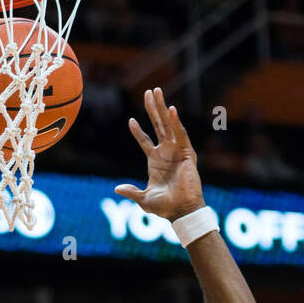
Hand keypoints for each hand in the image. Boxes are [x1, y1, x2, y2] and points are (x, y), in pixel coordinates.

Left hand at [114, 87, 204, 221]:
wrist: (181, 211)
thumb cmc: (165, 207)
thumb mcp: (144, 199)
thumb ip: (132, 192)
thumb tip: (117, 189)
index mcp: (156, 162)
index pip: (145, 141)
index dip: (138, 132)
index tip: (130, 121)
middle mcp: (166, 153)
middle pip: (158, 125)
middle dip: (153, 108)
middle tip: (149, 91)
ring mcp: (177, 151)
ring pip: (168, 124)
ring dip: (163, 108)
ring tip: (157, 92)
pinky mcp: (187, 153)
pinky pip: (181, 134)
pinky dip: (176, 122)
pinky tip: (171, 110)